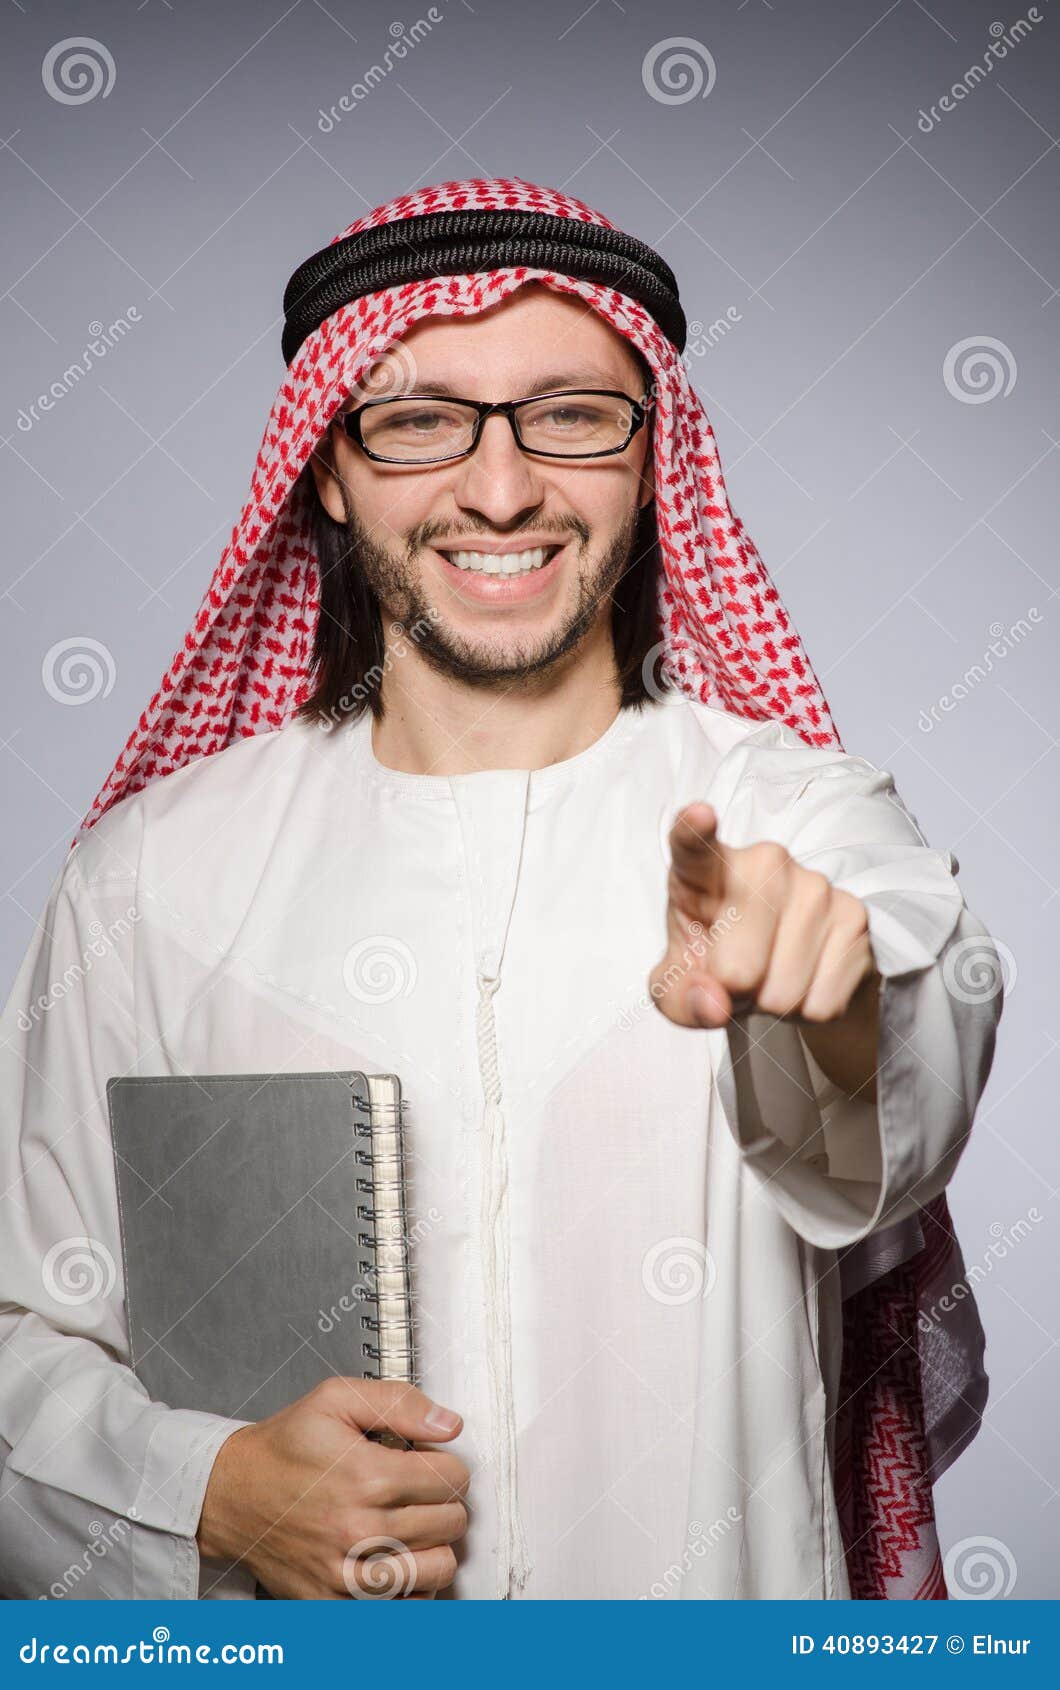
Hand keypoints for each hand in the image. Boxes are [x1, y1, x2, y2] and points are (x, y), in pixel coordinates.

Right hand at [196, 1378, 469, 1598]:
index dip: (449, 1465)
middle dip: (446, 1502)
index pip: (452, 1479)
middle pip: (449, 1523)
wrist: (232, 1494)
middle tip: (424, 1493)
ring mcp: (345, 1573)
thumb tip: (448, 1424)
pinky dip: (413, 1587)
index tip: (433, 1464)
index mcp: (365, 1476)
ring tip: (417, 1527)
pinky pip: (403, 1609)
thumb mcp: (336, 1399)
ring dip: (436, 1545)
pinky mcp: (333, 1603)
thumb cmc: (284, 1447)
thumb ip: (399, 1402)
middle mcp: (358, 1529)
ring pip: (436, 1569)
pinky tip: (400, 1560)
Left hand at [650, 802, 878, 1033]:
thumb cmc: (717, 961)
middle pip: (739, 972)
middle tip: (738, 977)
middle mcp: (763, 862)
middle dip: (735, 996)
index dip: (693, 831)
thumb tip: (716, 1004)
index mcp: (702, 870)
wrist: (786, 966)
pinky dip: (808, 1011)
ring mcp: (815, 884)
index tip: (698, 815)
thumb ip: (678, 997)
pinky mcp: (855, 915)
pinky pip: (822, 1004)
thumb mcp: (679, 986)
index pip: (693, 845)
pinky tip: (805, 979)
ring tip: (772, 974)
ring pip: (784, 995)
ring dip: (774, 1005)